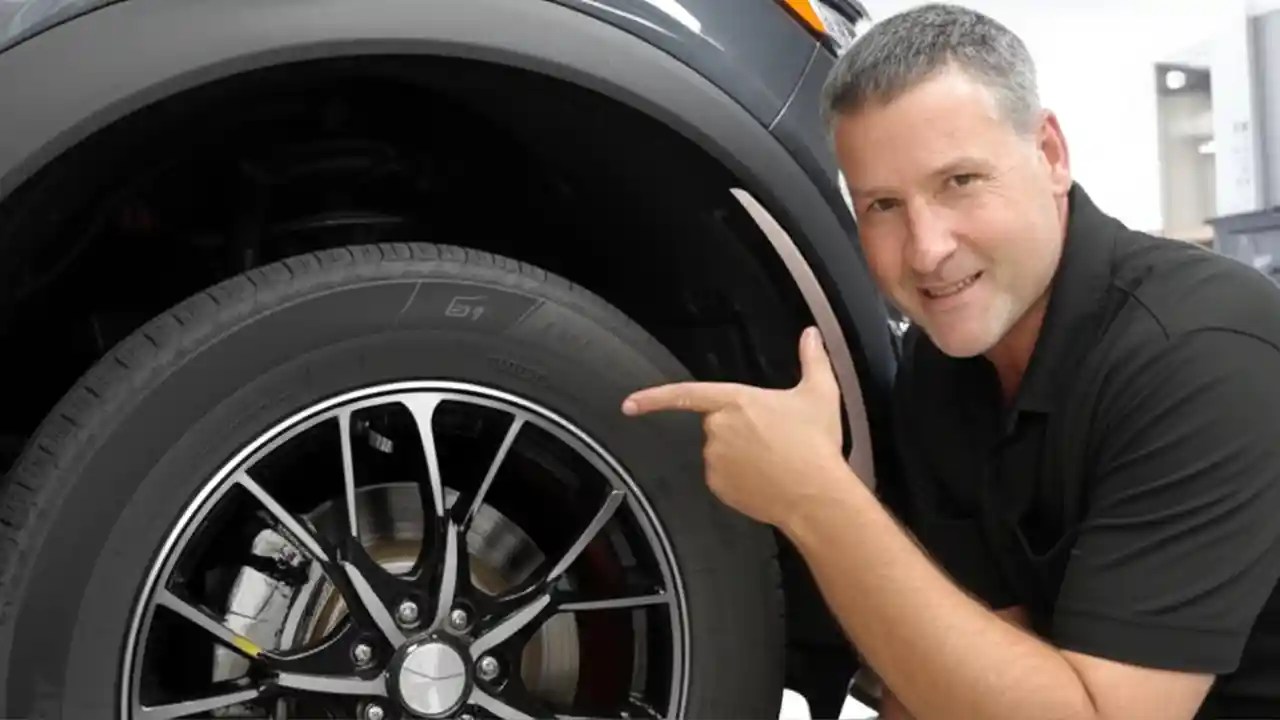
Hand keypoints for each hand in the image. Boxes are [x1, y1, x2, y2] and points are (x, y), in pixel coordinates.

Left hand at [621, 326, 847, 527]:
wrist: (815, 494)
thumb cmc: (815, 442)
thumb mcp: (820, 393)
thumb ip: (813, 359)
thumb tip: (811, 334)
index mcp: (734, 401)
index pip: (685, 394)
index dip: (653, 398)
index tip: (628, 404)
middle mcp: (717, 430)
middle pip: (718, 423)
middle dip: (740, 428)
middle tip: (774, 437)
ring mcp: (714, 461)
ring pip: (721, 451)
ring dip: (740, 453)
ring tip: (775, 460)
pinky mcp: (719, 487)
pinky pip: (723, 477)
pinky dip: (739, 478)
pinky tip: (765, 479)